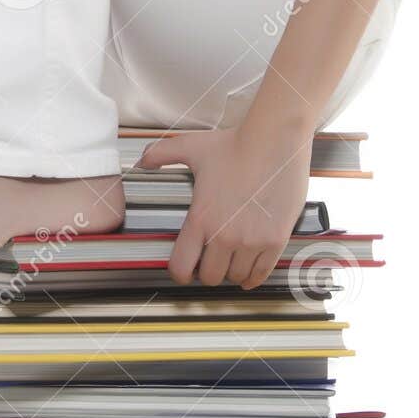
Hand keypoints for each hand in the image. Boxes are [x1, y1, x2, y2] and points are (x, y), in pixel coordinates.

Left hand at [135, 116, 312, 288]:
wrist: (274, 140)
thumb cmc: (235, 144)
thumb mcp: (192, 147)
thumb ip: (161, 154)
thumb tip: (142, 161)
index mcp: (201, 218)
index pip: (181, 267)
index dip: (180, 272)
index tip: (185, 269)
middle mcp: (225, 235)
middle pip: (210, 277)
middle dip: (208, 271)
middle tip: (212, 260)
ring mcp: (252, 240)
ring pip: (237, 277)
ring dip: (232, 272)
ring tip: (231, 260)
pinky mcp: (276, 239)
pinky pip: (262, 273)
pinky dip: (254, 276)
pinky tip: (251, 269)